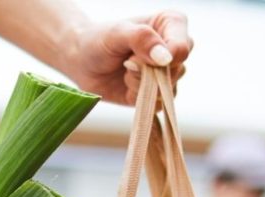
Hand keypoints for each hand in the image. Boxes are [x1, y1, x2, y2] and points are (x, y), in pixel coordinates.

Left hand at [62, 11, 191, 105]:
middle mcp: (174, 49)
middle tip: (127, 62)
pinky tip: (126, 84)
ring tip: (125, 71)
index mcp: (171, 25)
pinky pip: (157, 104)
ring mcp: (167, 73)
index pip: (183, 46)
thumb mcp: (117, 33)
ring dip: (141, 84)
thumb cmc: (99, 40)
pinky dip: (138, 97)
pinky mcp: (156, 93)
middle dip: (148, 72)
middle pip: (178, 70)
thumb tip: (166, 58)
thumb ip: (142, 39)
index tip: (140, 57)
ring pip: (168, 90)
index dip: (165, 57)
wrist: (82, 61)